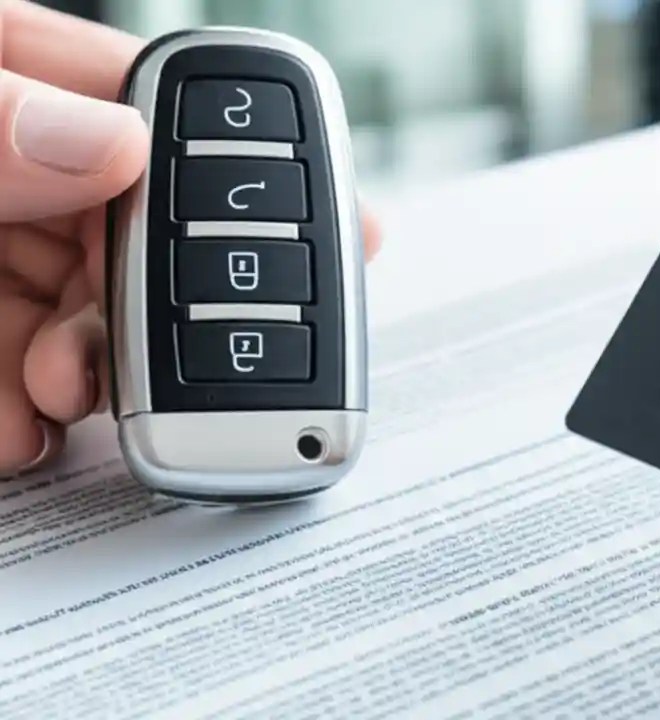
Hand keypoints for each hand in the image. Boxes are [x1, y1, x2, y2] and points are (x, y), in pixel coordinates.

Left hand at [0, 1, 380, 474]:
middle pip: (145, 239)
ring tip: (71, 399)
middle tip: (208, 361)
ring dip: (96, 379)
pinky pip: (15, 379)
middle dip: (180, 310)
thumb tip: (111, 144)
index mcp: (16, 82)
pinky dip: (25, 421)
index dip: (269, 177)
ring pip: (83, 323)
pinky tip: (22, 432)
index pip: (166, 114)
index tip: (351, 231)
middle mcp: (16, 170)